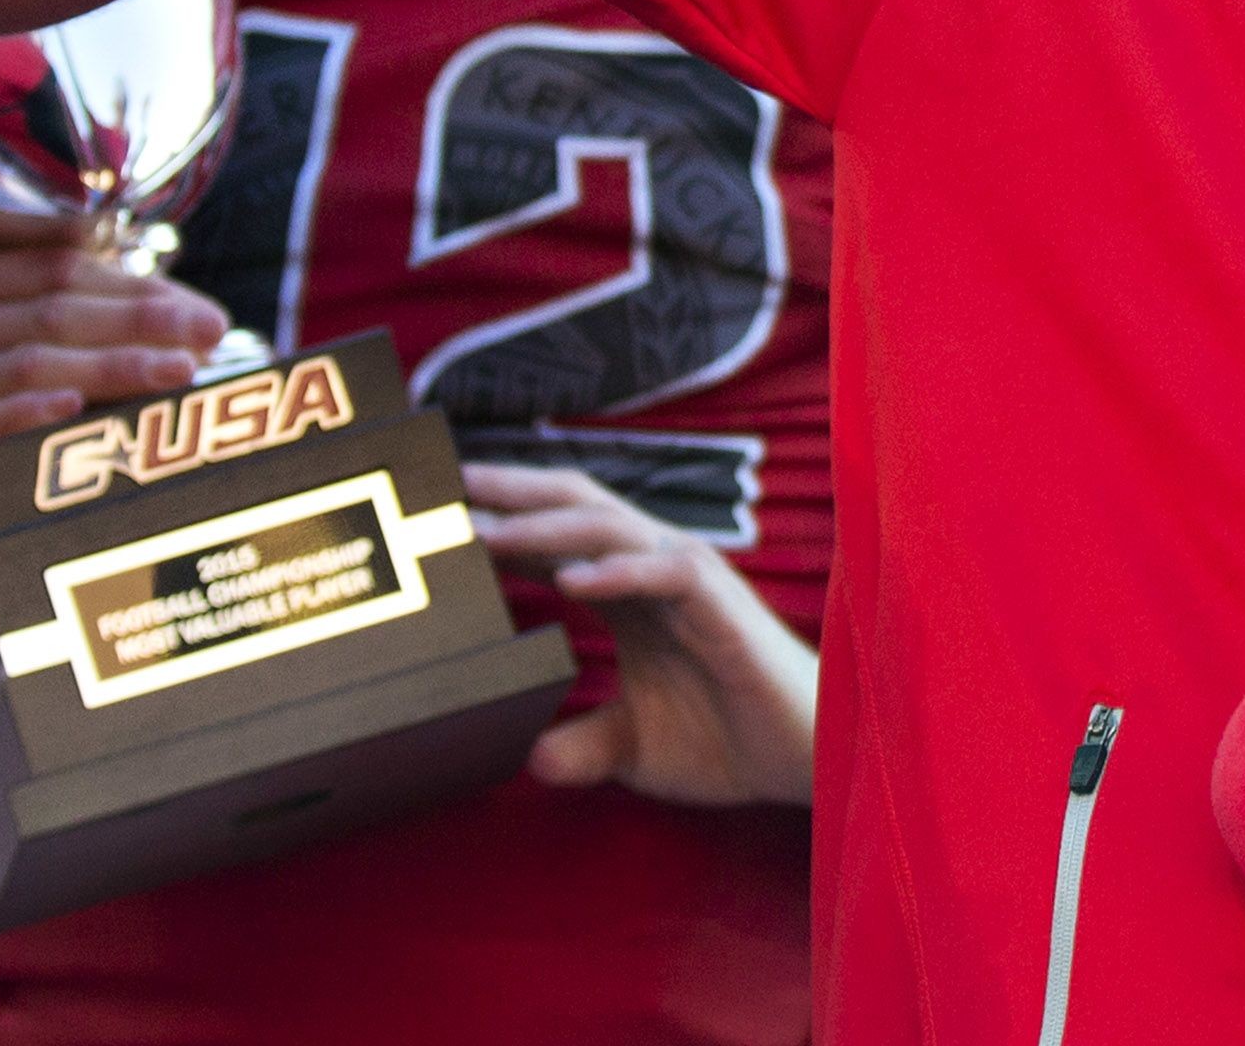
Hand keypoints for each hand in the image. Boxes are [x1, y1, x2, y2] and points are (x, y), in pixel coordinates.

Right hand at [0, 206, 225, 539]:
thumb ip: (54, 295)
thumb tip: (164, 293)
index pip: (58, 266)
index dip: (136, 283)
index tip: (200, 307)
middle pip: (52, 308)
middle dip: (140, 318)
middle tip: (211, 331)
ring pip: (27, 361)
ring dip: (111, 364)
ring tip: (178, 371)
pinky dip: (24, 414)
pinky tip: (76, 410)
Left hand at [467, 465, 818, 806]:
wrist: (803, 759)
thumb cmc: (727, 739)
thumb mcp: (632, 747)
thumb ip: (580, 744)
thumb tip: (526, 757)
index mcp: (628, 590)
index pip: (556, 537)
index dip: (503, 520)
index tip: (440, 514)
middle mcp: (652, 567)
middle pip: (574, 505)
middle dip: (512, 491)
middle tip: (447, 486)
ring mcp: (687, 577)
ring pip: (609, 525)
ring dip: (545, 524)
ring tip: (488, 529)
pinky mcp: (719, 604)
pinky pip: (663, 573)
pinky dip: (617, 570)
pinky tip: (572, 579)